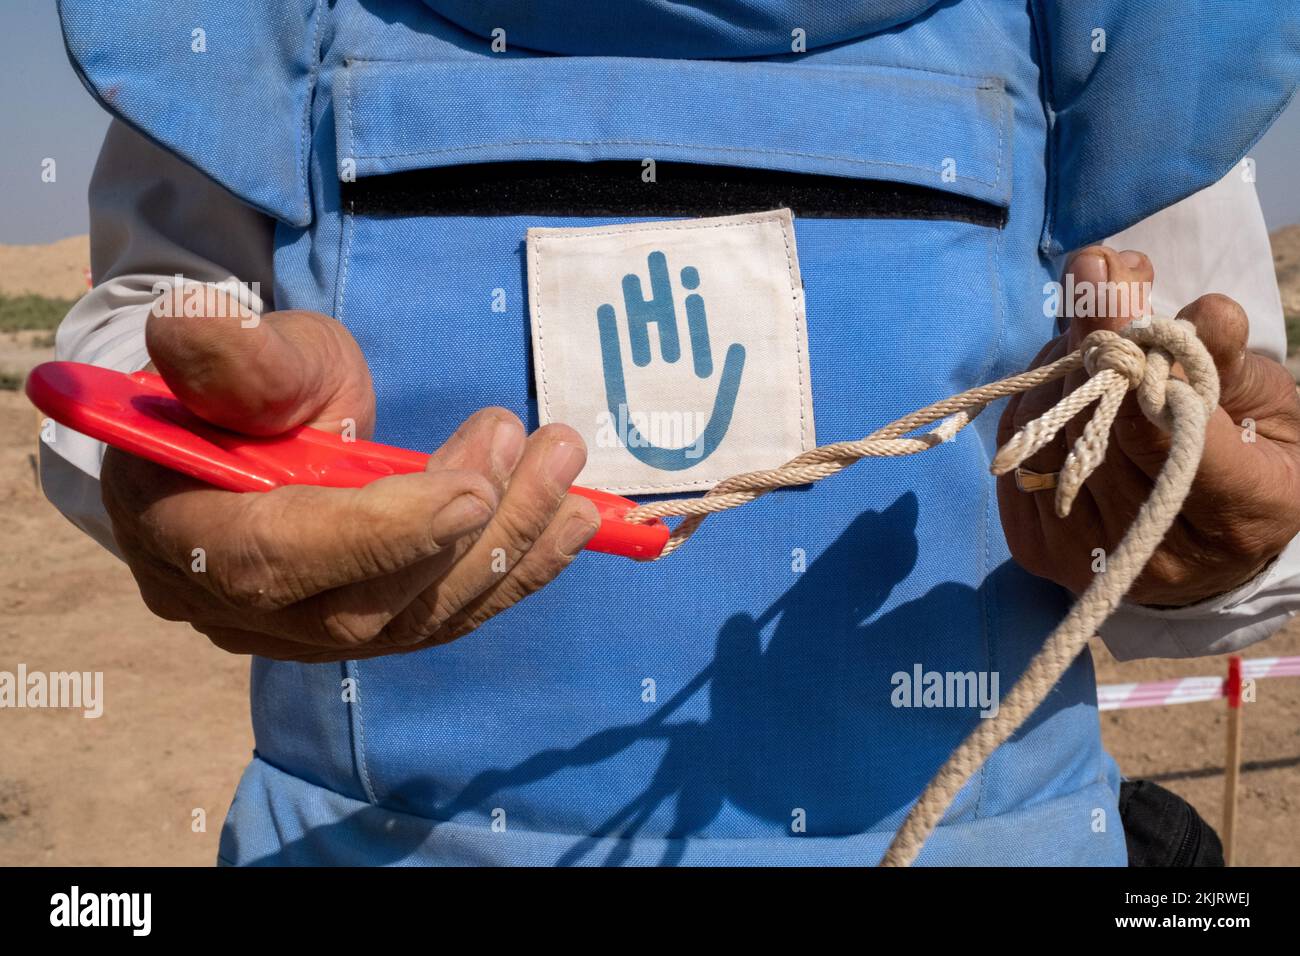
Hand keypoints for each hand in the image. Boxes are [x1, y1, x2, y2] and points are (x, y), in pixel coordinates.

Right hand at [102, 298, 598, 660]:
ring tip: (577, 489)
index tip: (474, 488)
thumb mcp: (242, 351)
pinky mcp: (364, 630)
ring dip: (512, 554)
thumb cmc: (246, 386)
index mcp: (181, 529)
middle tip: (546, 451)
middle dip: (471, 537)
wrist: (251, 432)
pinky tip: (573, 526)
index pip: (277, 559)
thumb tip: (196, 317)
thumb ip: (231, 351)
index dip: (379, 534)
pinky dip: (517, 574)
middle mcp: (237, 606)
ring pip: (420, 622)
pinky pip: (446, 617)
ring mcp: (302, 631)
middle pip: (364, 610)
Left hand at [998, 246, 1299, 605]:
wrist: (1205, 543)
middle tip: (1101, 272)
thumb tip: (1205, 311)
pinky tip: (1066, 370)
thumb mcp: (1266, 402)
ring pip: (1052, 432)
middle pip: (1103, 431)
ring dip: (1064, 361)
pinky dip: (1037, 394)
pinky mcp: (1037, 548)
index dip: (1148, 367)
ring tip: (1091, 324)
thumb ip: (1227, 359)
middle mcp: (1159, 552)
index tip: (1127, 289)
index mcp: (1241, 513)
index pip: (1183, 442)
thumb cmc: (1249, 455)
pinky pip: (1018, 449)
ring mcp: (1091, 556)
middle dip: (1096, 340)